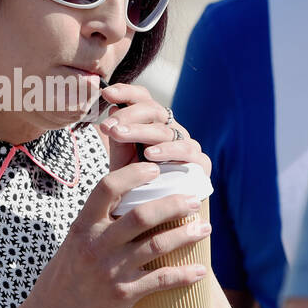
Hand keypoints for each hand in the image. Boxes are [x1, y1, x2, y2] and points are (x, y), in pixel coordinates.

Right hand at [24, 160, 211, 307]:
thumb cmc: (67, 273)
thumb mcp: (76, 239)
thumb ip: (99, 219)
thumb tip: (131, 195)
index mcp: (84, 226)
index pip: (108, 187)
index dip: (134, 174)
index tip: (155, 169)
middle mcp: (98, 245)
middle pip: (142, 216)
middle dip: (173, 204)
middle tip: (194, 200)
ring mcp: (111, 270)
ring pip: (157, 246)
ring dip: (185, 235)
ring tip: (205, 228)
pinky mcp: (124, 294)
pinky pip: (161, 280)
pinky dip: (184, 274)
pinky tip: (200, 271)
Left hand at [96, 83, 211, 176]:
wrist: (159, 215)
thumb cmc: (137, 183)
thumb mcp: (121, 160)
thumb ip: (118, 137)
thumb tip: (114, 110)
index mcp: (153, 123)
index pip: (142, 98)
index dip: (126, 92)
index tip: (106, 93)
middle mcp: (171, 129)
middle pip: (153, 110)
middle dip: (127, 116)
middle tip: (108, 126)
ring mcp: (186, 143)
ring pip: (165, 130)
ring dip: (140, 131)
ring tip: (119, 135)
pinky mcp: (200, 161)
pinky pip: (185, 150)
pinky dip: (167, 150)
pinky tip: (149, 154)